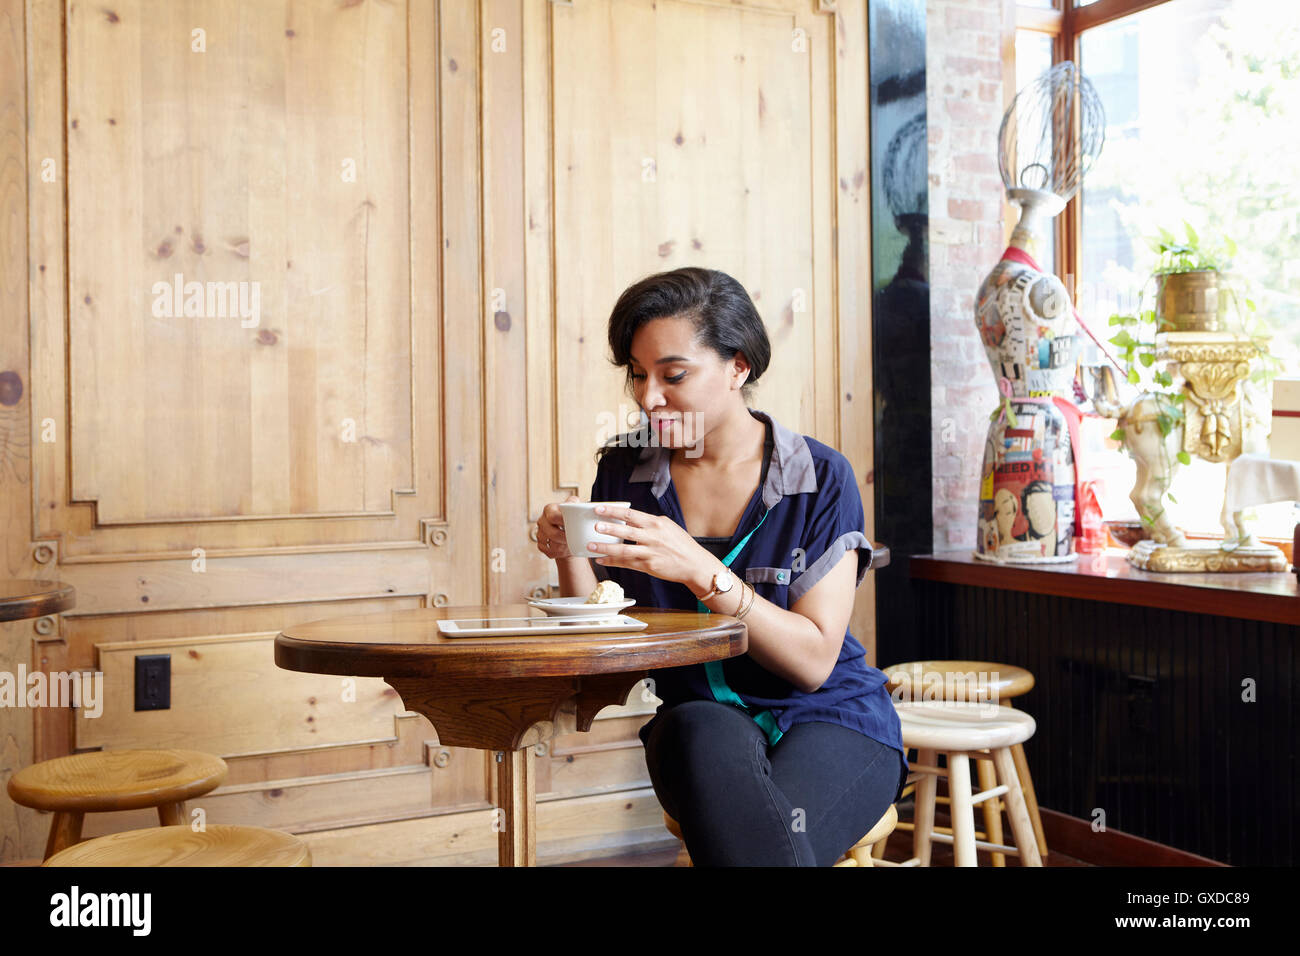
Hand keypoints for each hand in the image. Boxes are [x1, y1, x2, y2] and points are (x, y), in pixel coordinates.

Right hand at [537, 495, 580, 559]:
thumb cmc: (571, 516)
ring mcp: (540, 534)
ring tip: (571, 544)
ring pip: (552, 545)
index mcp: (549, 509)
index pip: (553, 516)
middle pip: (552, 533)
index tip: (573, 526)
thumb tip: (579, 507)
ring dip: (563, 547)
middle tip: (574, 539)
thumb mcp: (574, 505)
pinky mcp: (540, 545)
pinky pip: (550, 552)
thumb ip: (575, 503)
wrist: (567, 530)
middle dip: (565, 538)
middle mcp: (542, 521)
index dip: (563, 522)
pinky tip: (565, 549)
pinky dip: (560, 553)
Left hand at [585, 504, 718, 593]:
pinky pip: (627, 564)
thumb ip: (649, 523)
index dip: (613, 511)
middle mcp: (653, 536)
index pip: (630, 514)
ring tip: (591, 546)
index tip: (598, 508)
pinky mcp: (649, 566)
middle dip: (608, 528)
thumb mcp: (667, 527)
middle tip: (594, 525)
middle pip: (626, 531)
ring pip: (624, 550)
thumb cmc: (681, 544)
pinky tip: (601, 560)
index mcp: (656, 523)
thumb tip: (629, 519)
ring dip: (606, 548)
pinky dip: (613, 562)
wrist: (695, 564)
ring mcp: (650, 552)